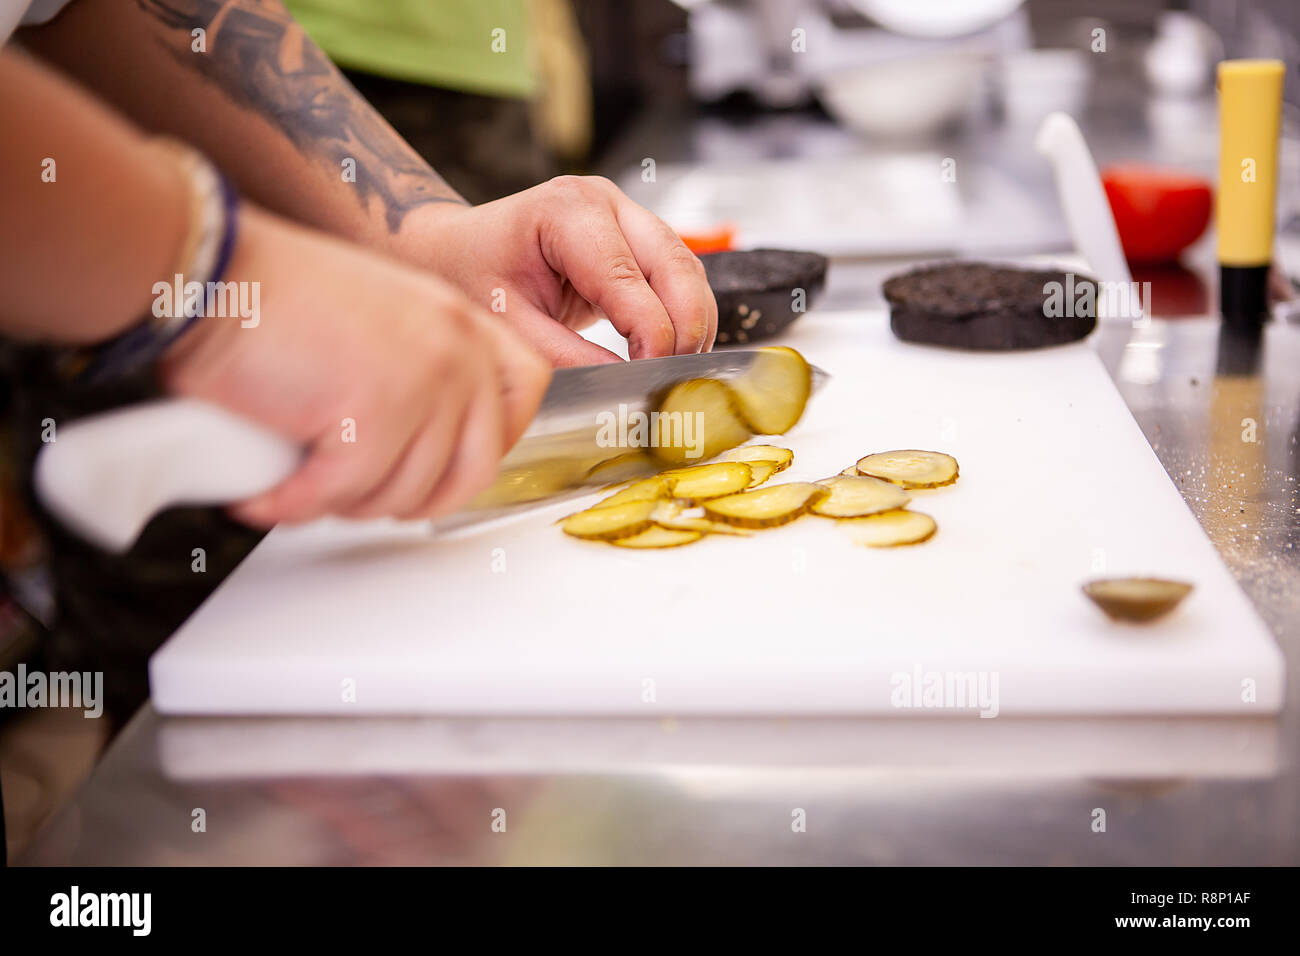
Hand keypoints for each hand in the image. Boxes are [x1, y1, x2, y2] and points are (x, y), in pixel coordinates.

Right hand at [161, 206, 550, 525]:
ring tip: (300, 484)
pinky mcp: (375, 414)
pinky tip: (266, 493)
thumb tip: (428, 448)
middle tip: (352, 494)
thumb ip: (421, 371)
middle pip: (472, 469)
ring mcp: (423, 381)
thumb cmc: (272, 301)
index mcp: (461, 323)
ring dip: (346, 505)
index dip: (486, 443)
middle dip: (409, 500)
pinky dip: (297, 505)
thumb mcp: (379, 322)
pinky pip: (346, 495)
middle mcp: (455, 349)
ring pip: (405, 494)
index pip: (525, 394)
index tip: (441, 465)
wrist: (211, 275)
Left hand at [402, 176, 717, 365]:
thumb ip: (567, 357)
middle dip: (686, 327)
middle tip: (677, 379)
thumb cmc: (472, 278)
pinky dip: (683, 315)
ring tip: (677, 371)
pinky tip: (671, 352)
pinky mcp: (635, 238)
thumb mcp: (509, 325)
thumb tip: (627, 388)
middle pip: (674, 263)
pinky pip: (678, 275)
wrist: (456, 253)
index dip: (651, 333)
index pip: (629, 277)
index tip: (653, 378)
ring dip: (692, 322)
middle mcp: (605, 201)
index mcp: (567, 210)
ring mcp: (625, 215)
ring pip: (687, 268)